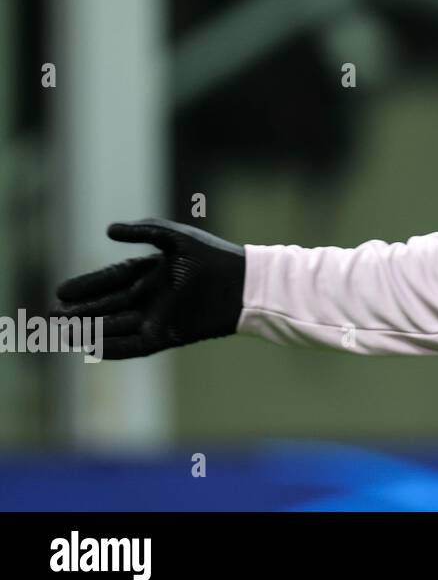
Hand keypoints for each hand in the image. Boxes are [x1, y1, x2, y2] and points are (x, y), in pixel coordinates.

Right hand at [51, 218, 246, 358]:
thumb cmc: (214, 257)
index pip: (113, 279)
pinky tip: (92, 349)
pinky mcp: (170, 336)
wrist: (245, 285)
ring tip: (61, 334)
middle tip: (50, 317)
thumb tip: (107, 230)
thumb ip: (144, 229)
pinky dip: (114, 348)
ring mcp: (160, 317)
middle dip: (80, 311)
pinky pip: (135, 346)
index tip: (60, 291)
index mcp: (154, 271)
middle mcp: (153, 296)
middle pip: (108, 305)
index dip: (87, 285)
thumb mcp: (177, 238)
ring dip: (90, 330)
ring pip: (116, 326)